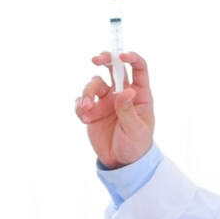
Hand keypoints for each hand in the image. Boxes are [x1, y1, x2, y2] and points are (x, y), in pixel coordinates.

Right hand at [74, 50, 154, 168]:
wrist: (121, 162)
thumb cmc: (136, 145)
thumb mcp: (136, 130)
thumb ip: (128, 111)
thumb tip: (125, 91)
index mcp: (139, 94)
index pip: (139, 68)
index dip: (131, 58)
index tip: (121, 56)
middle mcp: (121, 93)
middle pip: (113, 67)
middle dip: (104, 59)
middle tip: (94, 59)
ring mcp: (106, 101)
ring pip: (94, 84)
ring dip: (87, 93)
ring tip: (86, 109)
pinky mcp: (92, 111)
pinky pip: (81, 101)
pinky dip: (80, 107)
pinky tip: (84, 119)